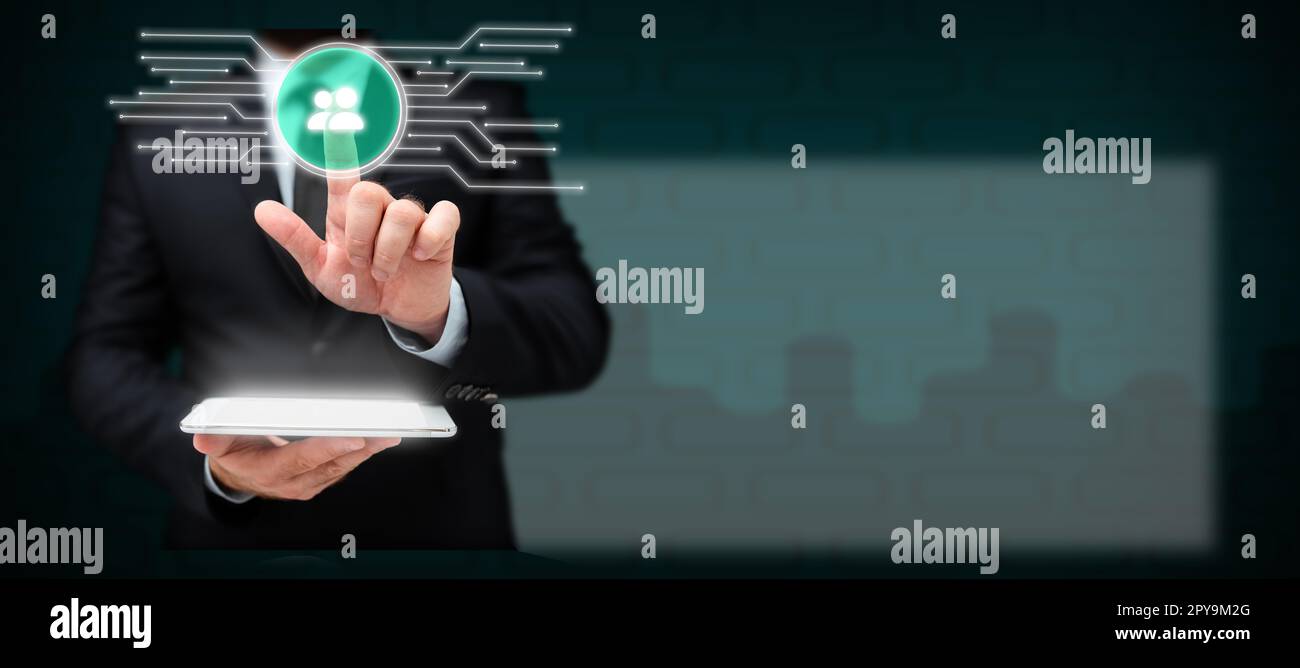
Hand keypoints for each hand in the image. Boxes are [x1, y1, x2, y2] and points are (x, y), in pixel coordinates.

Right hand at [194, 433, 400, 500]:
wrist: (240, 474)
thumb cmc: (235, 452)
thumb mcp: (218, 444)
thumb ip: (213, 438)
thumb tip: (204, 438)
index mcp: (269, 471)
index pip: (303, 459)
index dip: (328, 448)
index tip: (353, 438)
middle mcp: (293, 482)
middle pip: (332, 463)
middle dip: (361, 447)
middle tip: (384, 432)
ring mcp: (309, 483)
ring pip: (343, 467)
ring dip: (368, 450)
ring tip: (388, 433)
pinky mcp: (320, 480)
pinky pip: (345, 467)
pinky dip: (363, 452)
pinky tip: (377, 439)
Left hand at [253, 151, 460, 342]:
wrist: (398, 310)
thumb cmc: (361, 284)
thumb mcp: (322, 269)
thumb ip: (295, 239)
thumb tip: (262, 210)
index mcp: (348, 213)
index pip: (343, 174)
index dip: (340, 147)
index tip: (334, 120)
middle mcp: (380, 209)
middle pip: (368, 193)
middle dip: (361, 236)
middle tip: (361, 262)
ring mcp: (412, 218)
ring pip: (402, 213)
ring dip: (389, 252)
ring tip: (385, 272)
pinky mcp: (440, 231)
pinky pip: (444, 216)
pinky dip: (429, 239)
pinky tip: (420, 256)